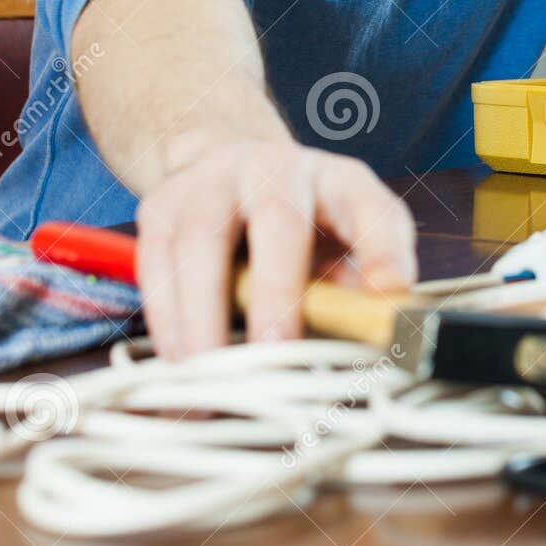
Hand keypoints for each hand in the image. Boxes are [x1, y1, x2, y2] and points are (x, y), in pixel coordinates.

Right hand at [134, 132, 417, 359]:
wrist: (229, 168)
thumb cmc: (303, 225)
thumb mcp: (346, 244)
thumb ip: (362, 288)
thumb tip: (374, 337)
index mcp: (339, 183)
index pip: (374, 210)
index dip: (384, 251)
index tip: (389, 294)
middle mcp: (277, 168)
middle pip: (279, 220)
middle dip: (276, 290)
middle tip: (273, 351)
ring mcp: (213, 181)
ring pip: (201, 242)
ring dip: (204, 316)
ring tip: (209, 377)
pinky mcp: (163, 204)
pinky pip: (156, 261)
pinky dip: (165, 315)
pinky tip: (177, 359)